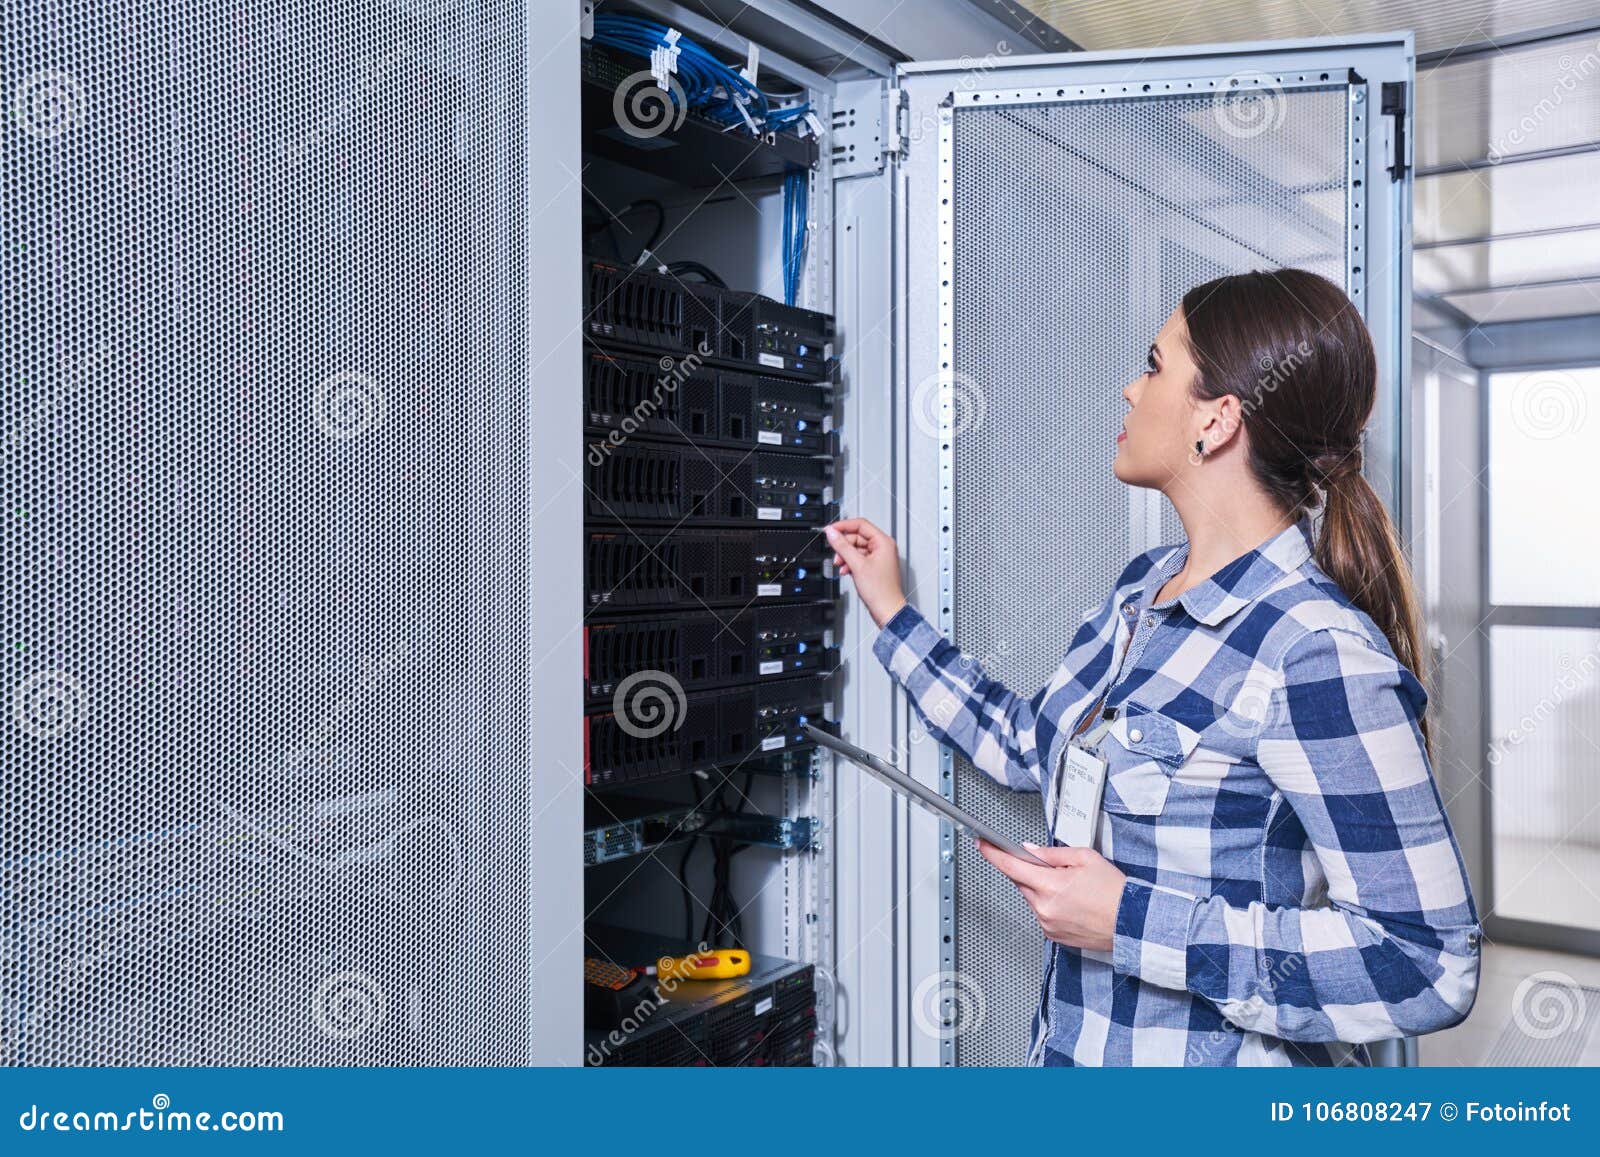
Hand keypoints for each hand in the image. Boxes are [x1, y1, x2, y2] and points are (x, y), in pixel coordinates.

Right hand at [824, 517, 907, 629]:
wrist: (886, 609)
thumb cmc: (880, 590)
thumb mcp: (857, 565)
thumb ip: (842, 546)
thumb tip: (832, 533)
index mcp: (883, 542)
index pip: (860, 524)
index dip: (843, 526)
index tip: (830, 530)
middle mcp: (883, 547)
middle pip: (857, 537)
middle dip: (843, 546)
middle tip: (835, 554)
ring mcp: (879, 557)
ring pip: (856, 549)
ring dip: (845, 556)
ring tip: (841, 566)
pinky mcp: (874, 567)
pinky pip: (858, 559)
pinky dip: (850, 563)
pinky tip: (846, 571)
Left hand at [976, 841, 1126, 951]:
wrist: (1131, 922)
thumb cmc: (1114, 891)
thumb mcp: (1085, 858)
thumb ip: (1052, 853)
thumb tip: (1030, 850)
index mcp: (1051, 885)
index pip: (1011, 866)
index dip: (993, 853)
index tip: (982, 844)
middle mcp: (1045, 907)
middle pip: (1021, 882)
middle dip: (1029, 871)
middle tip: (1052, 868)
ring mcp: (1048, 924)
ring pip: (1031, 898)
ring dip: (1041, 889)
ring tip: (1070, 888)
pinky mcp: (1053, 935)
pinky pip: (1041, 913)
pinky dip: (1048, 904)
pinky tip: (1070, 902)